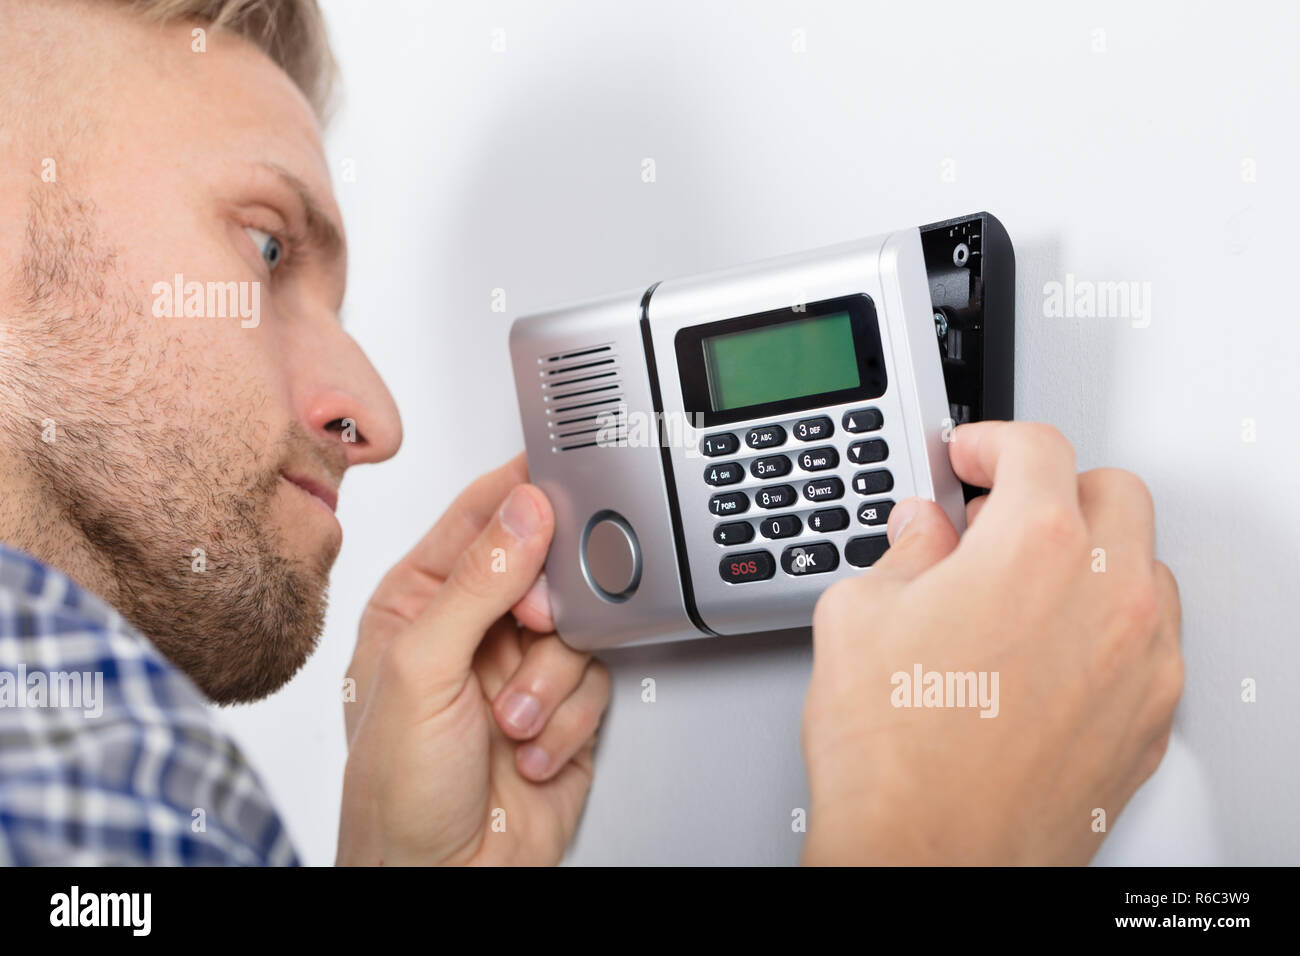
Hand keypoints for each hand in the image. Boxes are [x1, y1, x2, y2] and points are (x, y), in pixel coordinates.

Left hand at [337, 454, 609, 864]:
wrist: (441, 882)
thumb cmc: (395, 793)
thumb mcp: (421, 672)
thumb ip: (476, 583)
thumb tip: (524, 513)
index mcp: (417, 603)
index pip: (477, 520)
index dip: (520, 495)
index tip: (560, 482)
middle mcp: (470, 631)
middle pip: (543, 569)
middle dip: (546, 609)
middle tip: (536, 628)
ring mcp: (517, 670)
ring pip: (578, 628)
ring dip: (551, 682)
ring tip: (512, 722)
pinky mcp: (560, 710)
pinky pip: (596, 683)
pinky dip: (568, 720)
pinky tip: (530, 750)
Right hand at [802, 421, 1182, 864]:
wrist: (925, 859)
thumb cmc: (893, 756)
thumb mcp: (858, 615)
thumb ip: (902, 551)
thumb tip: (921, 533)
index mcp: (1034, 548)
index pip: (1036, 448)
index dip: (992, 441)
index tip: (971, 457)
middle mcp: (1105, 596)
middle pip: (1111, 493)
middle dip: (1053, 490)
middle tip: (995, 518)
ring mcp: (1140, 662)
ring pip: (1144, 567)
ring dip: (1090, 557)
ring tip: (1025, 588)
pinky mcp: (1149, 721)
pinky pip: (1152, 642)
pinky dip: (1110, 626)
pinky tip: (1050, 652)